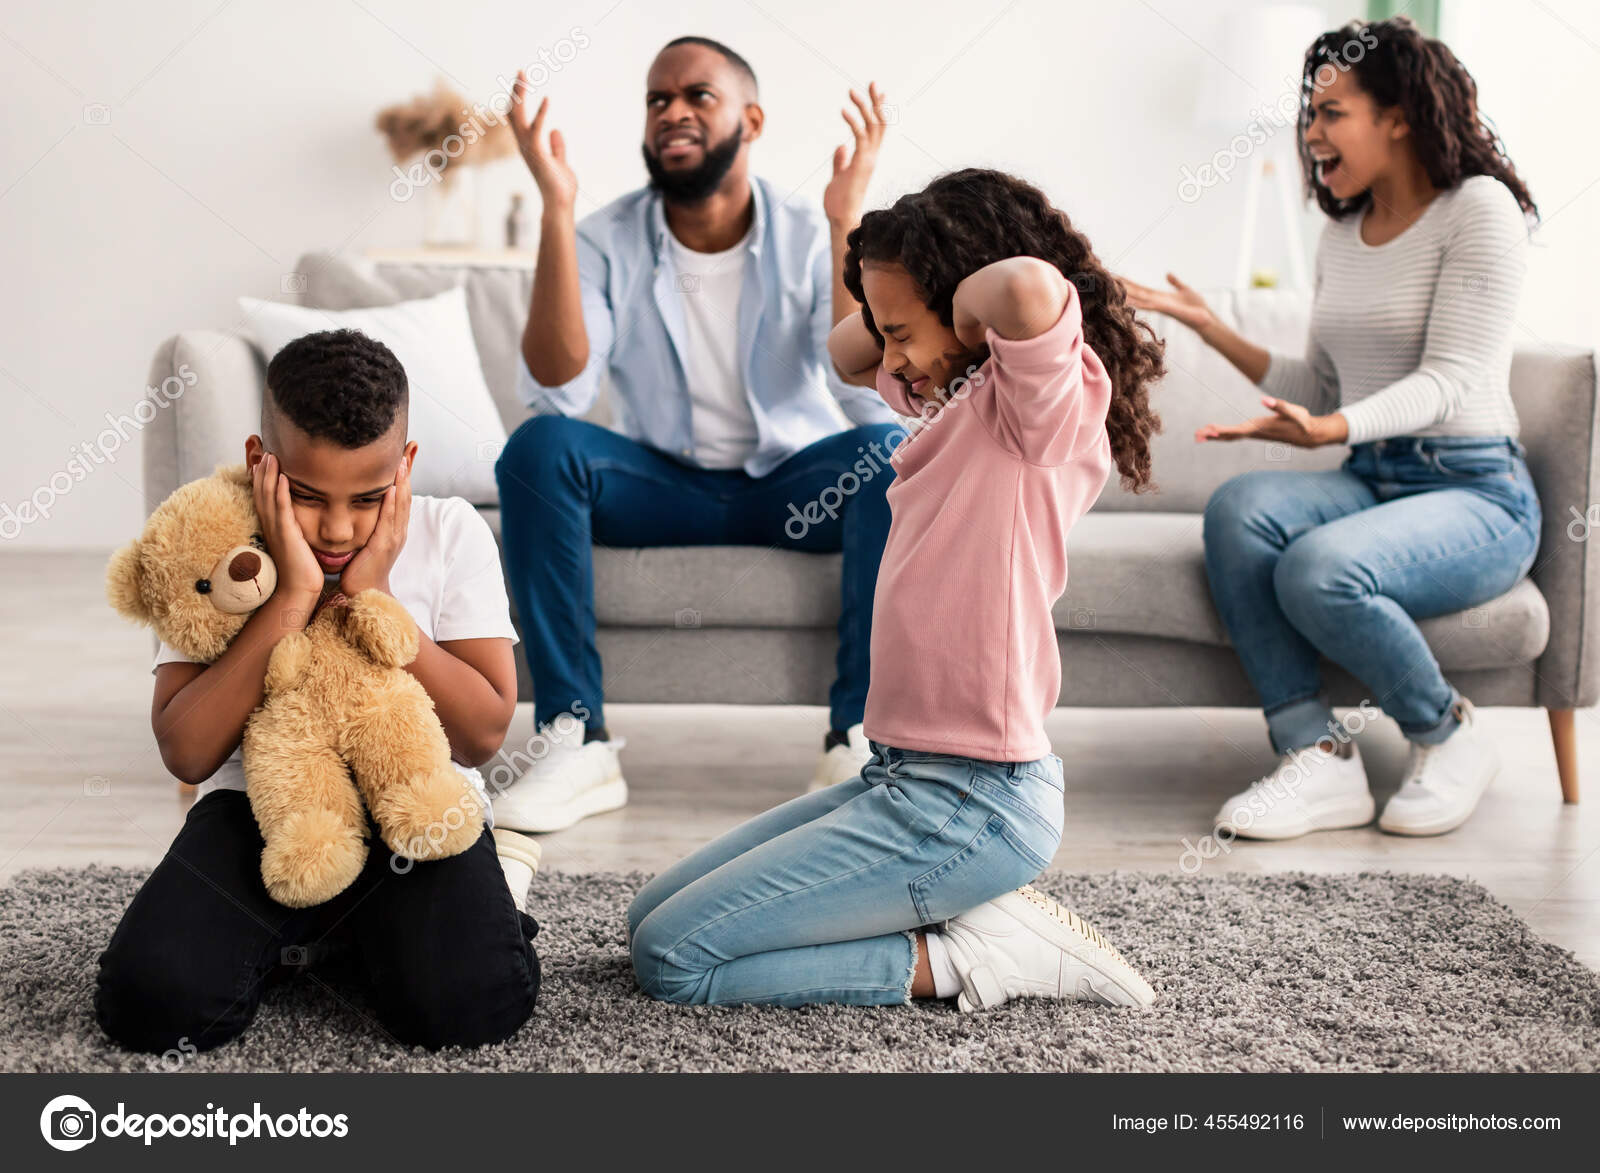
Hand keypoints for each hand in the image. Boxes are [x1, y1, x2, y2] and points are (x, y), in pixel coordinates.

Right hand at [251, 453, 323, 608]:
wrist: (300, 589)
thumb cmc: (302, 568)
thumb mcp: (297, 541)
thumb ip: (296, 527)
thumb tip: (299, 518)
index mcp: (274, 525)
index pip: (264, 495)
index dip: (262, 475)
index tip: (264, 456)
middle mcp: (271, 525)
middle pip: (261, 491)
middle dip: (261, 469)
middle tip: (262, 447)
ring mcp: (277, 529)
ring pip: (268, 497)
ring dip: (268, 475)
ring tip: (270, 455)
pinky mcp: (286, 535)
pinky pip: (281, 510)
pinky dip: (280, 493)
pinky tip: (281, 477)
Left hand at [339, 457, 410, 596]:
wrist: (363, 594)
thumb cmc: (360, 568)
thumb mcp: (365, 540)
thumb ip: (365, 523)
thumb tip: (356, 505)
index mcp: (394, 528)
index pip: (400, 495)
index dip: (404, 474)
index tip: (405, 452)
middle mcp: (398, 530)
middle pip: (405, 495)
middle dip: (407, 471)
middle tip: (409, 447)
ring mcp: (393, 538)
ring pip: (400, 504)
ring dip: (402, 482)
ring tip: (402, 460)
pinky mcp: (383, 546)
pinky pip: (388, 520)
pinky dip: (391, 503)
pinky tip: (391, 488)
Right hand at [509, 74, 576, 214]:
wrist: (560, 205)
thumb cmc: (559, 187)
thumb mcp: (560, 162)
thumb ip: (557, 147)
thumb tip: (556, 131)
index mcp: (528, 145)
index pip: (518, 118)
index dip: (518, 100)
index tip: (521, 81)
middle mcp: (524, 145)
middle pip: (514, 113)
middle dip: (517, 91)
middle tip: (521, 71)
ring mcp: (528, 149)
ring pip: (518, 116)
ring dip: (520, 95)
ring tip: (524, 76)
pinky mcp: (538, 154)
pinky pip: (537, 129)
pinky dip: (541, 113)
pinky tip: (547, 99)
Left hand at [823, 82, 888, 227]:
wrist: (841, 218)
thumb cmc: (839, 202)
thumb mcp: (839, 176)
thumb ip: (841, 160)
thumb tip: (841, 147)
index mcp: (868, 157)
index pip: (878, 129)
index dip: (879, 110)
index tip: (878, 93)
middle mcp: (872, 156)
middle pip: (880, 123)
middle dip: (877, 102)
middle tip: (872, 82)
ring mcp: (869, 159)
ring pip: (872, 126)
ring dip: (863, 107)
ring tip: (851, 91)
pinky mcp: (861, 163)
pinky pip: (860, 137)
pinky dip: (853, 122)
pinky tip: (844, 110)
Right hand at [1119, 273, 1216, 334]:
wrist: (1206, 319)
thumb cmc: (1197, 307)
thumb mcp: (1184, 289)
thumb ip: (1175, 282)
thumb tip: (1168, 274)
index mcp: (1159, 297)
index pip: (1140, 288)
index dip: (1128, 282)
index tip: (1115, 276)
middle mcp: (1157, 302)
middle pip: (1136, 292)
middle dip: (1122, 286)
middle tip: (1108, 279)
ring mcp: (1160, 306)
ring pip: (1140, 299)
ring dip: (1127, 295)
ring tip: (1114, 289)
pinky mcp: (1167, 309)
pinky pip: (1151, 305)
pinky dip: (1141, 303)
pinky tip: (1131, 301)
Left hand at [1197, 397, 1348, 447]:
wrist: (1309, 434)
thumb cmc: (1302, 421)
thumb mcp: (1293, 411)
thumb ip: (1279, 405)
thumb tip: (1264, 399)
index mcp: (1262, 428)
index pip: (1239, 431)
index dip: (1224, 431)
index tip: (1210, 432)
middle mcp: (1256, 432)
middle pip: (1230, 436)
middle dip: (1213, 436)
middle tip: (1196, 435)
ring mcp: (1255, 433)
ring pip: (1231, 436)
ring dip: (1215, 436)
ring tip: (1197, 436)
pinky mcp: (1256, 432)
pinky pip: (1236, 435)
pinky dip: (1223, 434)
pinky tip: (1213, 434)